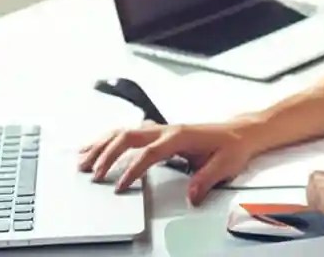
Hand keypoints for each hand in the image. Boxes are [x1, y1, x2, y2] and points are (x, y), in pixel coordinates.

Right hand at [78, 120, 259, 204]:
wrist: (241, 131)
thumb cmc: (232, 146)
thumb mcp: (225, 164)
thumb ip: (205, 179)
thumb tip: (191, 195)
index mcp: (180, 136)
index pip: (149, 153)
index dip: (132, 170)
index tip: (120, 186)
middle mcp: (167, 129)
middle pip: (128, 137)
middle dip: (106, 155)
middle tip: (92, 173)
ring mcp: (161, 129)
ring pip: (124, 132)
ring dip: (102, 145)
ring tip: (82, 159)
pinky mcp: (160, 132)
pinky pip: (129, 132)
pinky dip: (109, 139)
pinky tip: (96, 146)